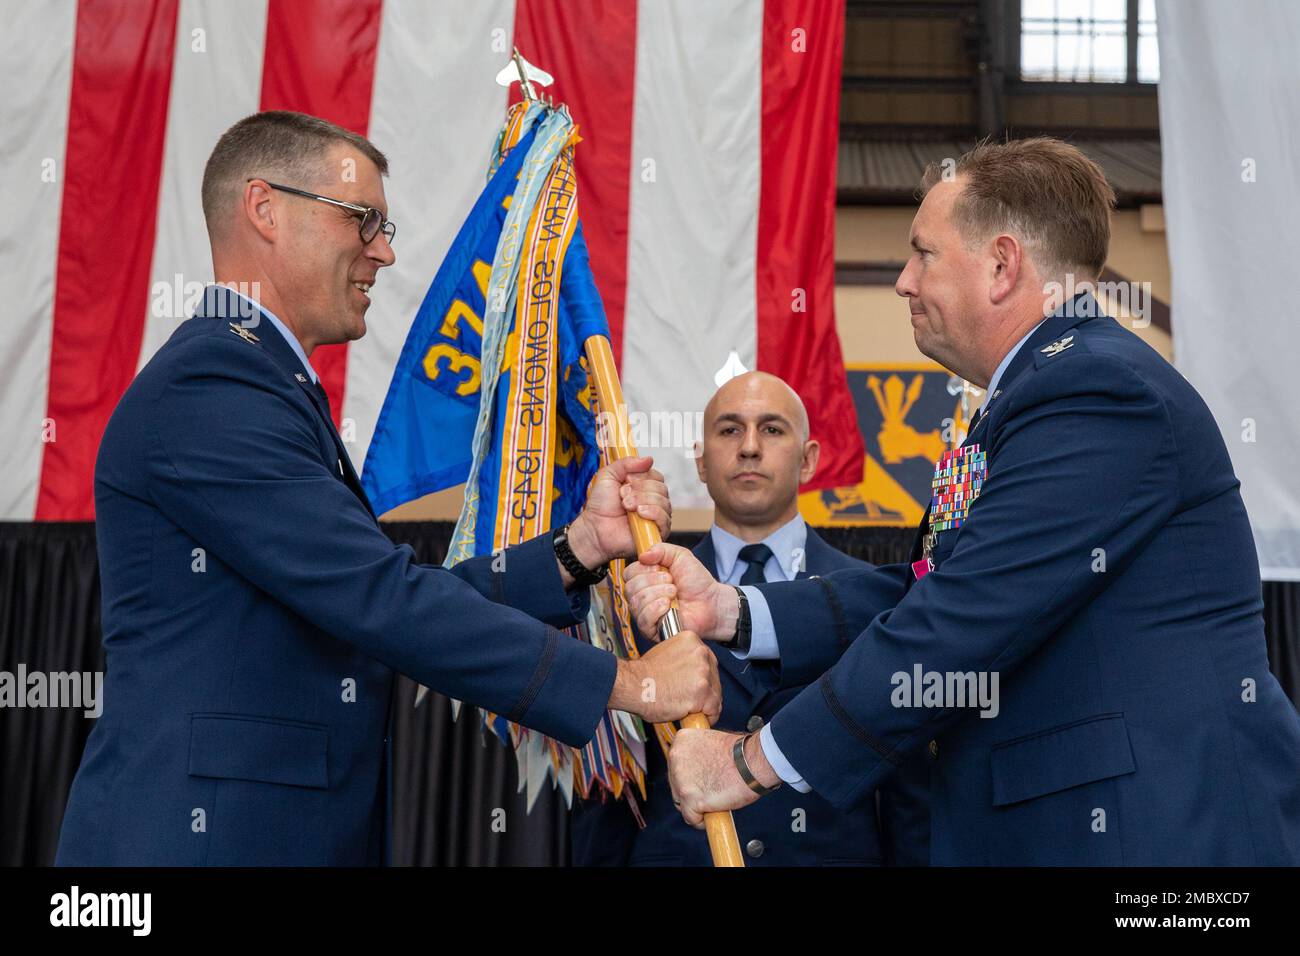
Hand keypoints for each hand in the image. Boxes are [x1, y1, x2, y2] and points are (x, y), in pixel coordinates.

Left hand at [566, 456, 670, 572]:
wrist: (595, 528)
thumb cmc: (601, 505)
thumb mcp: (609, 475)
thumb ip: (626, 463)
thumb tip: (649, 458)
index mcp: (645, 487)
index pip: (657, 476)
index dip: (642, 477)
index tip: (625, 481)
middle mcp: (654, 501)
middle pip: (661, 488)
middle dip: (640, 490)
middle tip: (623, 497)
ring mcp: (657, 517)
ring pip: (664, 502)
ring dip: (642, 501)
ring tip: (626, 506)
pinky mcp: (657, 532)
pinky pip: (665, 519)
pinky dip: (653, 513)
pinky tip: (639, 513)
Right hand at [608, 631, 720, 723]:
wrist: (632, 685)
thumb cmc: (644, 674)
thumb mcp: (666, 652)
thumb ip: (684, 657)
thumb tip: (691, 670)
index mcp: (692, 640)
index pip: (708, 661)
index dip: (702, 677)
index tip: (695, 686)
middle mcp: (701, 653)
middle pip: (714, 678)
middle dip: (705, 691)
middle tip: (690, 699)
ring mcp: (703, 673)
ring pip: (716, 695)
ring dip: (705, 705)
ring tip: (689, 708)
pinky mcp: (702, 693)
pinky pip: (714, 710)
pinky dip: (706, 717)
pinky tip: (693, 716)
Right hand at [624, 543, 739, 641]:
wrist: (711, 602)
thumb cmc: (697, 582)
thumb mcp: (680, 556)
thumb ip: (661, 549)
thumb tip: (642, 555)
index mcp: (645, 579)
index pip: (629, 573)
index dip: (643, 569)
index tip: (661, 569)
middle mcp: (642, 597)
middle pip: (630, 588)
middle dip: (654, 581)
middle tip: (672, 582)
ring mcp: (645, 614)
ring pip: (636, 602)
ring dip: (658, 594)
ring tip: (674, 594)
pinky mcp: (652, 630)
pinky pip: (643, 619)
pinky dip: (656, 609)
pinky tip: (668, 606)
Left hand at [667, 728, 764, 827]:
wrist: (752, 763)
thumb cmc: (740, 754)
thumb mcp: (712, 742)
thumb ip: (698, 754)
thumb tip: (696, 770)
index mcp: (681, 740)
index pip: (676, 764)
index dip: (689, 775)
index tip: (700, 779)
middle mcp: (676, 757)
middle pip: (676, 783)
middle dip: (691, 791)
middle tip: (709, 792)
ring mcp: (681, 779)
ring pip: (681, 802)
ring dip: (695, 806)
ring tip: (713, 803)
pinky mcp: (690, 799)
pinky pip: (690, 818)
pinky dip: (701, 820)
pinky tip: (714, 813)